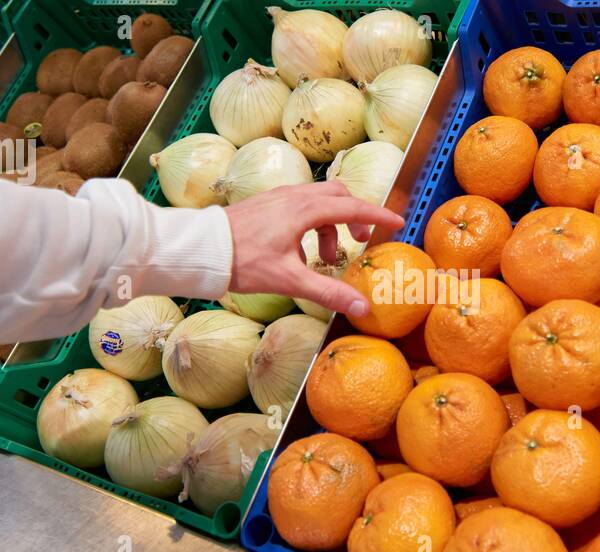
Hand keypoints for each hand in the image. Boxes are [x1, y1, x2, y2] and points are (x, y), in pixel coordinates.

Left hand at [224, 181, 403, 316]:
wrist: (202, 249)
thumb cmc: (243, 262)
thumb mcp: (289, 280)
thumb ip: (328, 292)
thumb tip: (362, 308)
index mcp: (304, 210)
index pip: (352, 206)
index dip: (378, 214)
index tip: (397, 222)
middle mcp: (294, 196)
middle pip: (338, 195)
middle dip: (355, 215)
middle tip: (360, 241)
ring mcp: (278, 196)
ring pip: (318, 200)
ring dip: (331, 224)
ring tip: (324, 257)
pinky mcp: (266, 203)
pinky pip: (299, 206)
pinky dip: (311, 224)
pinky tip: (298, 253)